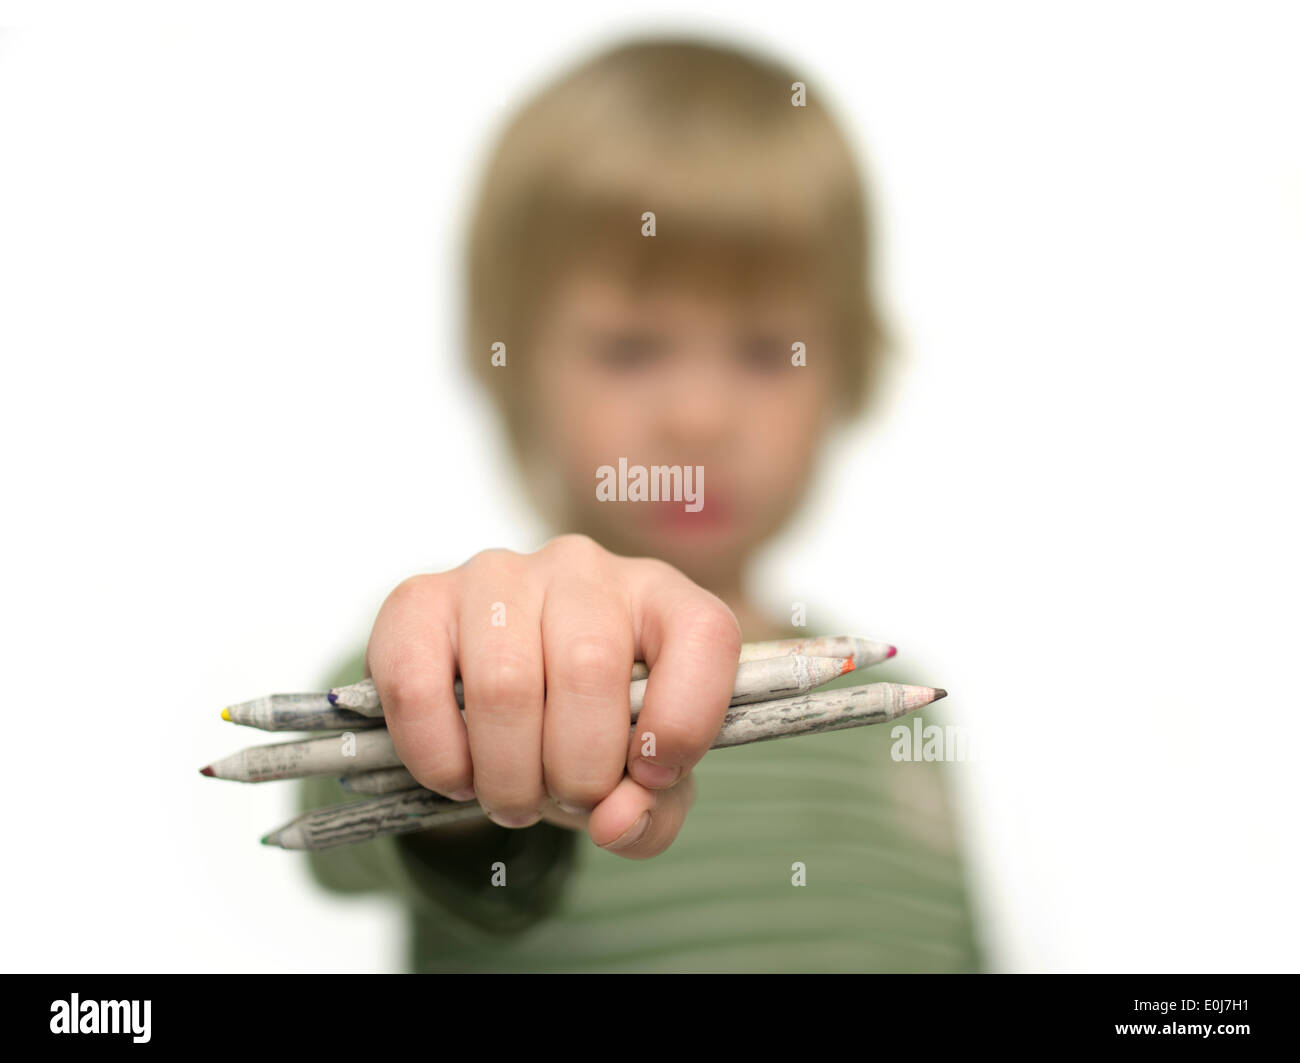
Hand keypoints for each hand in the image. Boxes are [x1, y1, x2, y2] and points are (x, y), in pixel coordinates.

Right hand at [363, 534, 740, 857]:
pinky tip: (458, 774)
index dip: (685, 722)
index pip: (704, 635)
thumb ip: (652, 812)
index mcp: (660, 598)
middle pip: (588, 669)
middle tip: (562, 800)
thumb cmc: (585, 734)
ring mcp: (497, 575)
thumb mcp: (638, 779)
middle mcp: (582, 569)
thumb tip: (613, 822)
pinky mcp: (419, 599)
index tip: (651, 777)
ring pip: (504, 682)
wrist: (494, 706)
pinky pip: (418, 686)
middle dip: (577, 770)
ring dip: (508, 774)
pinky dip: (440, 758)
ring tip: (510, 796)